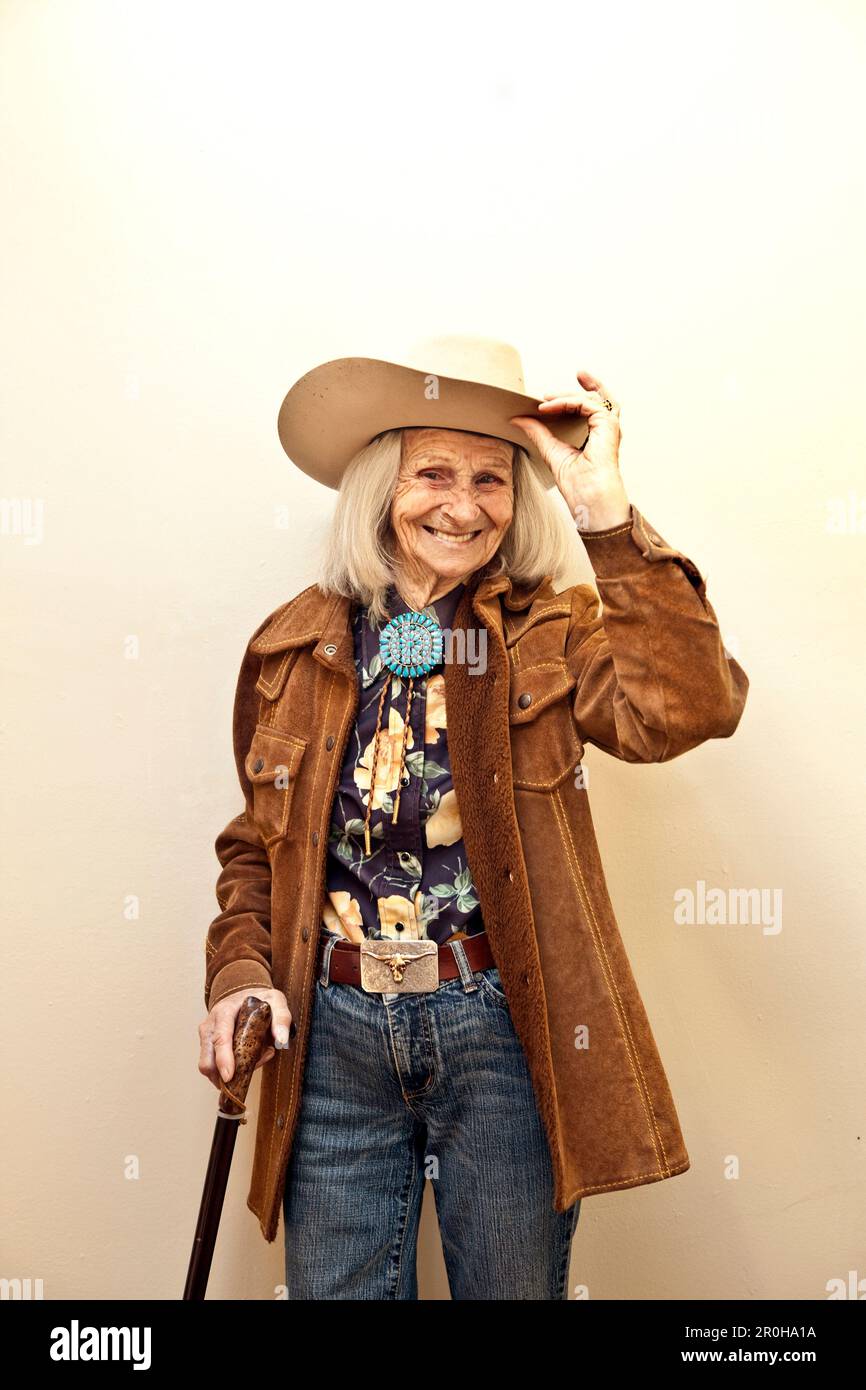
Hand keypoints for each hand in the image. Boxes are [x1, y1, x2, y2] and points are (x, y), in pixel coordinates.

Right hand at [197, 985, 292, 1089]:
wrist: (245, 995)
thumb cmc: (258, 1000)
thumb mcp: (275, 1001)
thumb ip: (281, 1018)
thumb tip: (281, 1040)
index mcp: (224, 1012)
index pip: (220, 1038)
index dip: (223, 1059)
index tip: (229, 1076)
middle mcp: (210, 1025)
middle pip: (208, 1059)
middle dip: (224, 1074)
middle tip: (248, 1072)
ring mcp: (206, 1037)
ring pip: (209, 1066)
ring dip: (229, 1073)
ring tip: (251, 1062)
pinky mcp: (207, 1047)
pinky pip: (213, 1067)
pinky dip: (228, 1070)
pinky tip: (244, 1061)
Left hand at [510, 369, 629, 529]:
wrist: (588, 498)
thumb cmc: (577, 485)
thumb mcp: (551, 451)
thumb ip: (538, 433)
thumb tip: (519, 420)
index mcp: (597, 436)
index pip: (592, 409)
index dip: (574, 397)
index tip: (548, 399)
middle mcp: (606, 430)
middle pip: (599, 398)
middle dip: (585, 385)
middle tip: (550, 391)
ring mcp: (609, 426)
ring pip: (592, 398)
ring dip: (569, 393)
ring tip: (546, 397)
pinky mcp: (608, 424)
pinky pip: (586, 404)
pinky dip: (567, 402)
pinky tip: (549, 407)